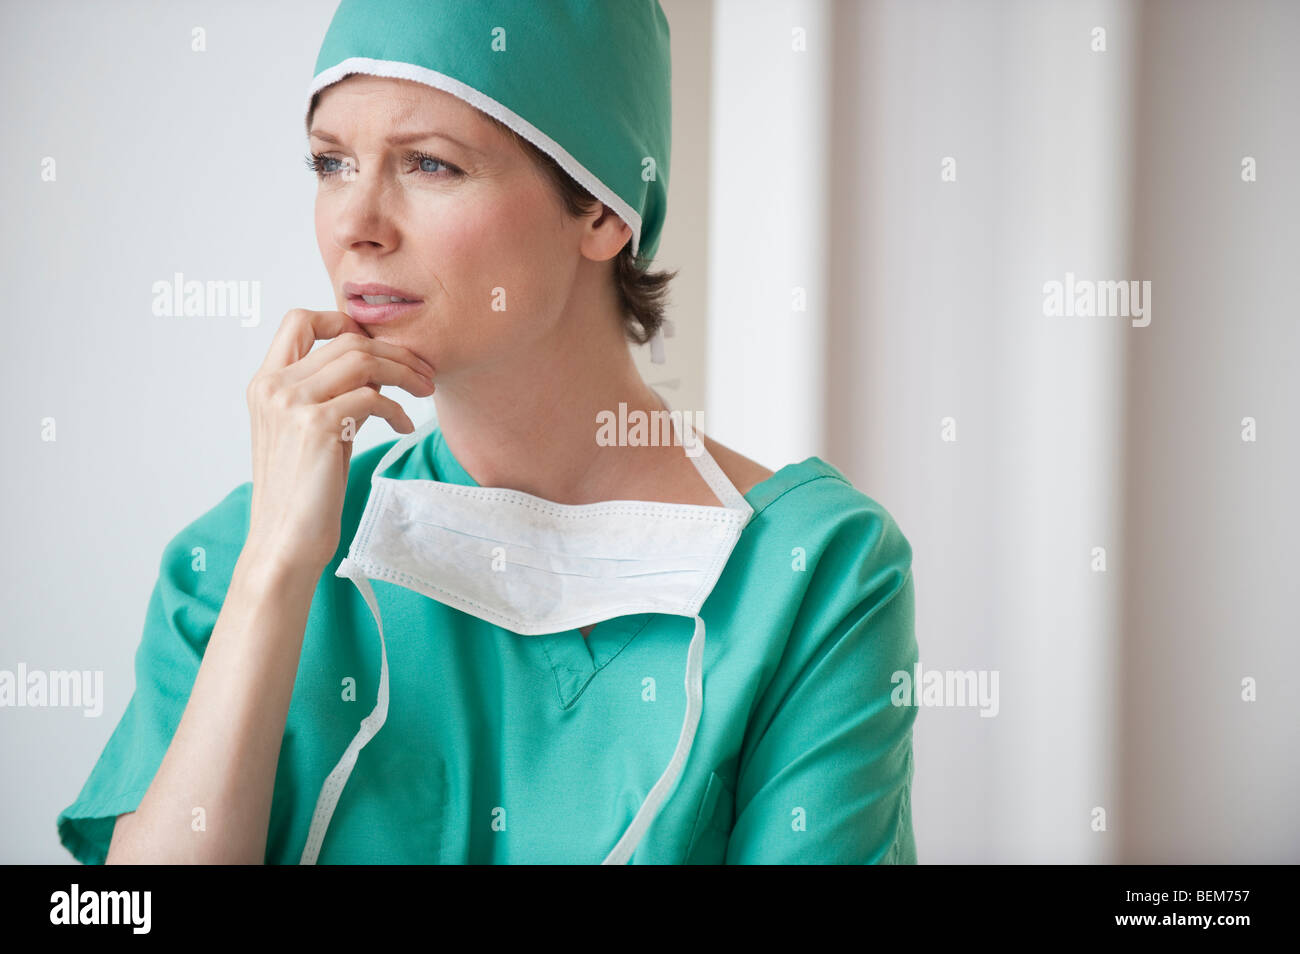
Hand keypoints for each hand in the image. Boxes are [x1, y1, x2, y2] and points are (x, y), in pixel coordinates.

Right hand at [244, 309, 434, 569]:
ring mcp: (293, 404)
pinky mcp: (318, 426)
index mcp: (265, 383)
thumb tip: (376, 369)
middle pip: (346, 340)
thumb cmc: (303, 491)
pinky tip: (403, 425)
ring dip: (403, 373)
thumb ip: (330, 394)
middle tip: (423, 372)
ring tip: (423, 391)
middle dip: (394, 352)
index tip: (377, 342)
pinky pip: (372, 397)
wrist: (285, 540)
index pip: (298, 321)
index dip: (342, 318)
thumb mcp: (310, 431)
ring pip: (363, 360)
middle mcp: (274, 387)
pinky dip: (396, 408)